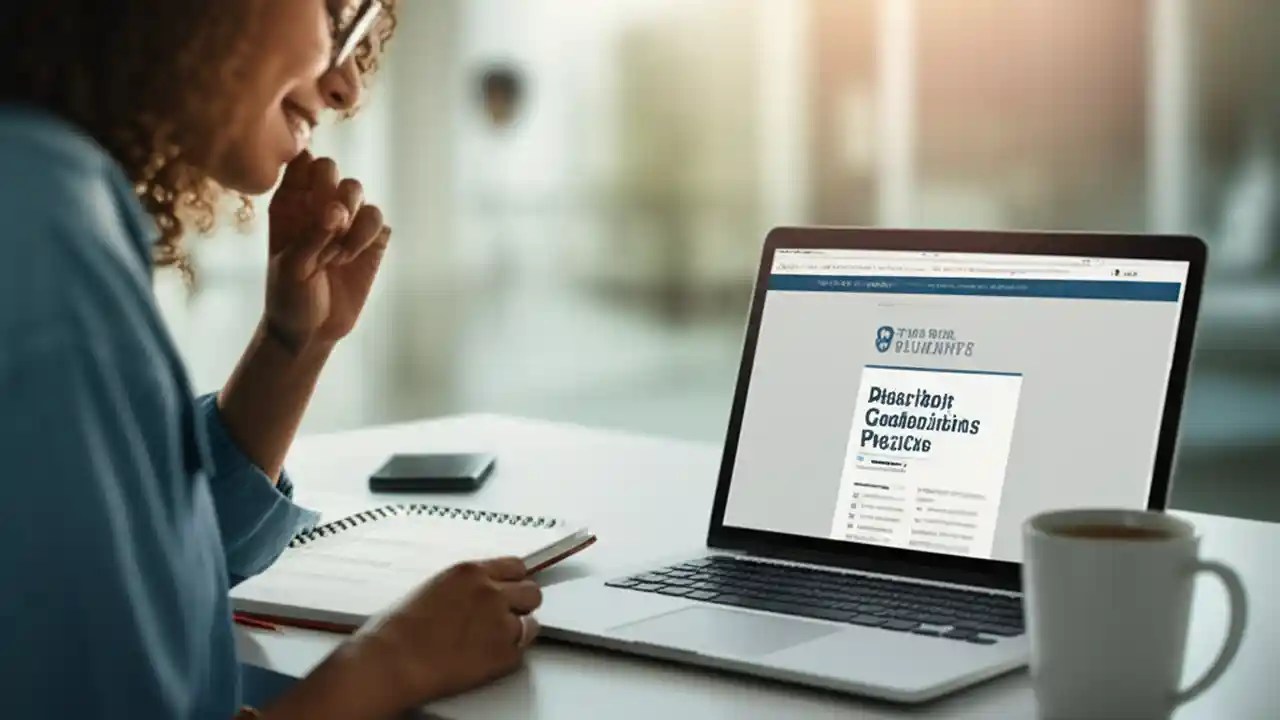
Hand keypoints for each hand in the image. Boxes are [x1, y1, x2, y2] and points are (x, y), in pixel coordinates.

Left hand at [264, 151, 390, 353]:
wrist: (311, 331)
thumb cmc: (288, 295)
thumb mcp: (291, 266)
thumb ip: (312, 234)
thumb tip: (336, 210)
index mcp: (289, 203)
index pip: (299, 161)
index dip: (306, 172)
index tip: (307, 200)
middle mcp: (317, 205)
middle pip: (333, 169)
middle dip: (332, 195)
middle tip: (328, 227)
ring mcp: (346, 222)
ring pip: (359, 192)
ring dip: (350, 223)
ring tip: (336, 255)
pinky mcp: (371, 241)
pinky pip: (379, 221)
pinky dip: (367, 238)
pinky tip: (351, 260)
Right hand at [360, 557, 542, 706]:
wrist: (392, 661)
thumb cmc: (398, 630)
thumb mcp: (433, 588)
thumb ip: (464, 588)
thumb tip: (477, 595)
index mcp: (471, 573)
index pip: (516, 567)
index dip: (514, 581)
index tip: (513, 589)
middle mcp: (491, 594)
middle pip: (532, 593)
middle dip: (521, 604)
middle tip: (504, 617)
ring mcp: (501, 624)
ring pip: (531, 624)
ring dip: (517, 632)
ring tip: (490, 642)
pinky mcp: (504, 655)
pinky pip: (520, 653)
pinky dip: (506, 658)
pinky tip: (483, 660)